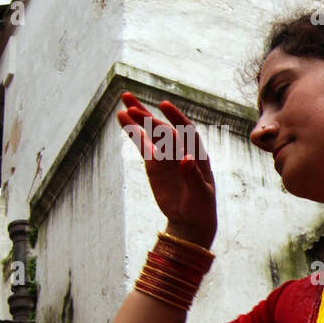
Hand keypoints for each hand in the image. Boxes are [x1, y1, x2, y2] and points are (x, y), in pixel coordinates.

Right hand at [117, 92, 216, 247]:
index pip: (187, 131)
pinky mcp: (153, 164)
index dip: (176, 117)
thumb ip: (193, 176)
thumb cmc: (201, 207)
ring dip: (138, 118)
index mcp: (198, 155)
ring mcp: (166, 156)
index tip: (163, 105)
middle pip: (164, 129)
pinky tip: (122, 119)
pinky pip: (142, 144)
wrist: (190, 220)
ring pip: (151, 133)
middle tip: (130, 104)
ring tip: (124, 102)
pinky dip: (133, 132)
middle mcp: (181, 151)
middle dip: (148, 117)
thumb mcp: (200, 194)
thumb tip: (185, 159)